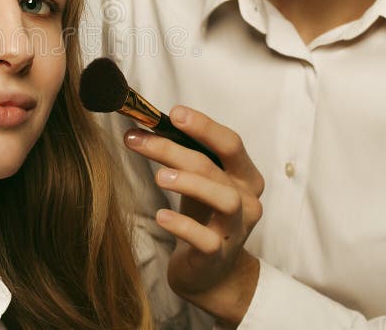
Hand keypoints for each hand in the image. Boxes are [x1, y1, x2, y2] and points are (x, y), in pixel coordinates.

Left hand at [124, 105, 263, 319]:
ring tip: (159, 177)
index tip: (173, 113)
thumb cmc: (202, 215)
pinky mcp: (219, 255)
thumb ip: (182, 154)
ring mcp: (236, 228)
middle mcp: (247, 199)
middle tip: (139, 140)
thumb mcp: (197, 181)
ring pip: (223, 199)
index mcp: (244, 175)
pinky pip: (207, 239)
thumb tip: (144, 125)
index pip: (230, 143)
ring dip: (189, 183)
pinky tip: (162, 216)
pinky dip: (183, 225)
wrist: (210, 272)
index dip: (204, 126)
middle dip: (174, 149)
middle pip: (214, 166)